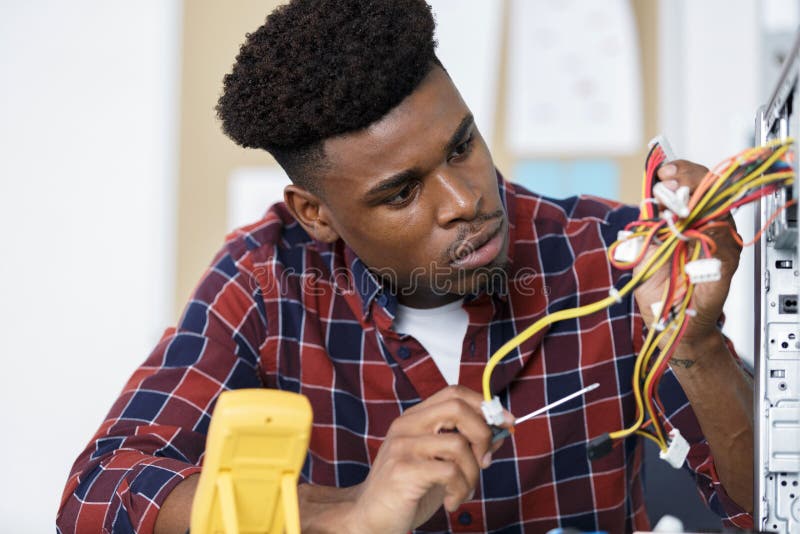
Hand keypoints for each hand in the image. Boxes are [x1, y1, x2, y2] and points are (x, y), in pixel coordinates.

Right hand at [343, 385, 511, 533]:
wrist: (369, 519)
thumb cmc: (406, 492)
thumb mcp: (440, 464)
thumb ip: (465, 446)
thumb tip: (498, 432)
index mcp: (415, 419)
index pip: (454, 393)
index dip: (485, 404)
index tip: (506, 423)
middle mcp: (406, 426)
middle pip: (457, 407)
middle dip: (483, 434)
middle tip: (484, 462)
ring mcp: (403, 447)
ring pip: (458, 444)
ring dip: (472, 473)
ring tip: (463, 491)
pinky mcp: (403, 471)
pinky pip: (450, 472)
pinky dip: (460, 490)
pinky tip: (451, 502)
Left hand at [633, 160, 741, 359]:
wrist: (668, 318)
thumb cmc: (658, 285)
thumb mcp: (643, 249)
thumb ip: (648, 227)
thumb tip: (649, 204)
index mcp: (688, 217)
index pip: (693, 182)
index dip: (681, 172)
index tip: (663, 171)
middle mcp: (707, 224)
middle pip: (710, 188)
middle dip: (688, 179)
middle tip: (669, 182)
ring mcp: (720, 240)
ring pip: (718, 208)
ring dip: (694, 202)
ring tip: (672, 207)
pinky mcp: (728, 259)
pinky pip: (723, 237)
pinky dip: (706, 230)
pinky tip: (689, 229)